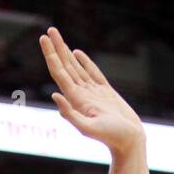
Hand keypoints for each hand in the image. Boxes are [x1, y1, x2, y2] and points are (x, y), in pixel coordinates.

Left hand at [40, 28, 144, 154]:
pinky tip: (77, 53)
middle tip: (49, 30)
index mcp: (76, 99)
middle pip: (65, 66)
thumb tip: (55, 95)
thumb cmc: (112, 137)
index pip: (59, 73)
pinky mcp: (105, 92)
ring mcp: (93, 92)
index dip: (51, 55)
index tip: (43, 38)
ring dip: (66, 52)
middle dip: (56, 48)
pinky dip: (84, 61)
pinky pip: (92, 72)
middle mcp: (81, 94)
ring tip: (58, 37)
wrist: (130, 142)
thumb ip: (71, 114)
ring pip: (76, 67)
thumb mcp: (89, 129)